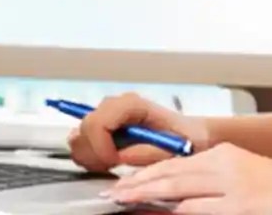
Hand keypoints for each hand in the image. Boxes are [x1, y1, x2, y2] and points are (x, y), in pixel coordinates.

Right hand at [67, 92, 211, 171]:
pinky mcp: (104, 124)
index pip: (99, 122)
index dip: (101, 147)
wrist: (192, 134)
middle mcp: (117, 104)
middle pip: (84, 128)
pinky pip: (83, 140)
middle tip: (112, 166)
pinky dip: (90, 154)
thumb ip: (145, 151)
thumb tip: (120, 155)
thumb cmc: (186, 138)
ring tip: (111, 164)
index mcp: (133, 105)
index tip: (114, 162)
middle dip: (94, 153)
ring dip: (90, 155)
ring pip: (79, 135)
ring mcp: (108, 113)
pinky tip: (108, 160)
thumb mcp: (172, 148)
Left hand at [106, 142, 271, 214]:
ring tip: (123, 205)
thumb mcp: (249, 183)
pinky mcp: (243, 209)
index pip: (175, 164)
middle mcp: (229, 168)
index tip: (123, 183)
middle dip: (137, 187)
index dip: (145, 175)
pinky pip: (199, 213)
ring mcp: (236, 191)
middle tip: (110, 195)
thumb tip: (178, 202)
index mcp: (228, 157)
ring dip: (149, 202)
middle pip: (170, 176)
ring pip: (180, 196)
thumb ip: (215, 188)